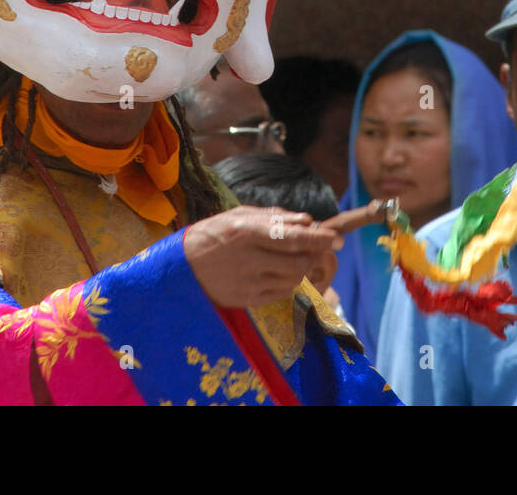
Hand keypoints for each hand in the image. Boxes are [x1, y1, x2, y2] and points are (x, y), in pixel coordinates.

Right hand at [184, 206, 343, 307]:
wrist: (180, 267)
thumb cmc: (212, 235)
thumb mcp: (238, 215)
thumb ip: (274, 216)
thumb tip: (307, 220)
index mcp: (246, 232)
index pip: (294, 237)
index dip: (319, 238)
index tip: (336, 239)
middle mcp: (249, 258)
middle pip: (299, 262)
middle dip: (313, 255)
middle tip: (316, 248)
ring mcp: (248, 282)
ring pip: (293, 279)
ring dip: (301, 268)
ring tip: (293, 258)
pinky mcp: (247, 300)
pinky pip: (281, 293)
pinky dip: (288, 282)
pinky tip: (279, 272)